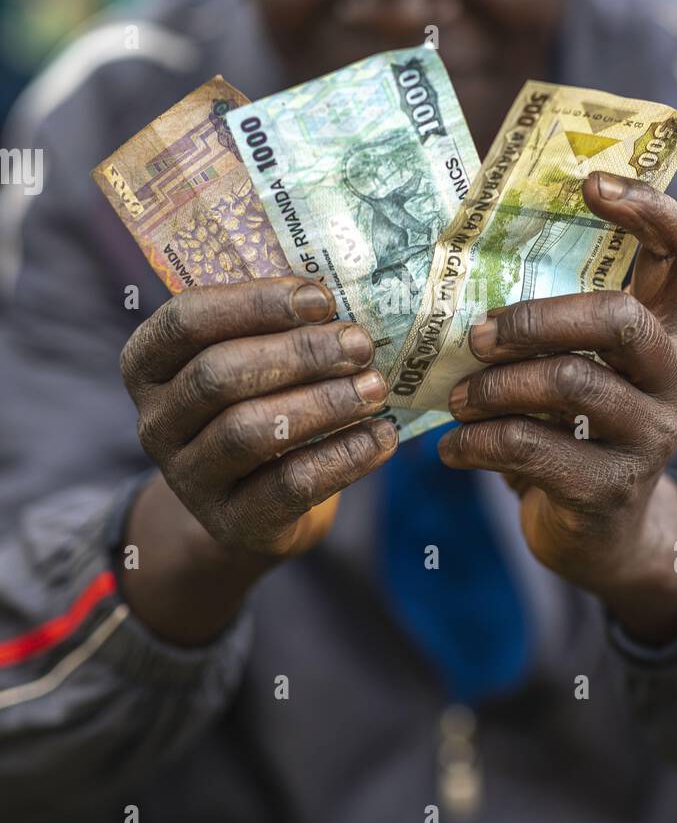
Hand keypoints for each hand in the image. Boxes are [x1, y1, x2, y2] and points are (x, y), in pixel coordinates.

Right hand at [119, 276, 396, 642]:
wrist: (254, 506)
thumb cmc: (259, 405)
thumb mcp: (251, 359)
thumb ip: (277, 326)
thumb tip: (341, 298)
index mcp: (149, 364)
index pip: (186, 320)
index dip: (254, 303)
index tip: (321, 299)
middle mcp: (156, 422)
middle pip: (219, 375)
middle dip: (299, 354)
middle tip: (361, 344)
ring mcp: (187, 478)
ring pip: (250, 432)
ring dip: (323, 403)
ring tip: (376, 388)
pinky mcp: (231, 523)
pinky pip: (288, 486)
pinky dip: (343, 457)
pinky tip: (382, 437)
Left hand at [441, 171, 676, 644]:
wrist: (600, 534)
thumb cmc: (571, 429)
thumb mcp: (573, 366)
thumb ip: (547, 322)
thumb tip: (454, 260)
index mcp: (665, 329)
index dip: (647, 207)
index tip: (589, 184)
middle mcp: (672, 376)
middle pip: (618, 318)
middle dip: (535, 319)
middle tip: (476, 334)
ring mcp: (651, 435)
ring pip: (571, 387)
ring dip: (494, 387)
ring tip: (454, 398)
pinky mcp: (612, 488)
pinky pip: (534, 451)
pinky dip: (478, 443)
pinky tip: (453, 448)